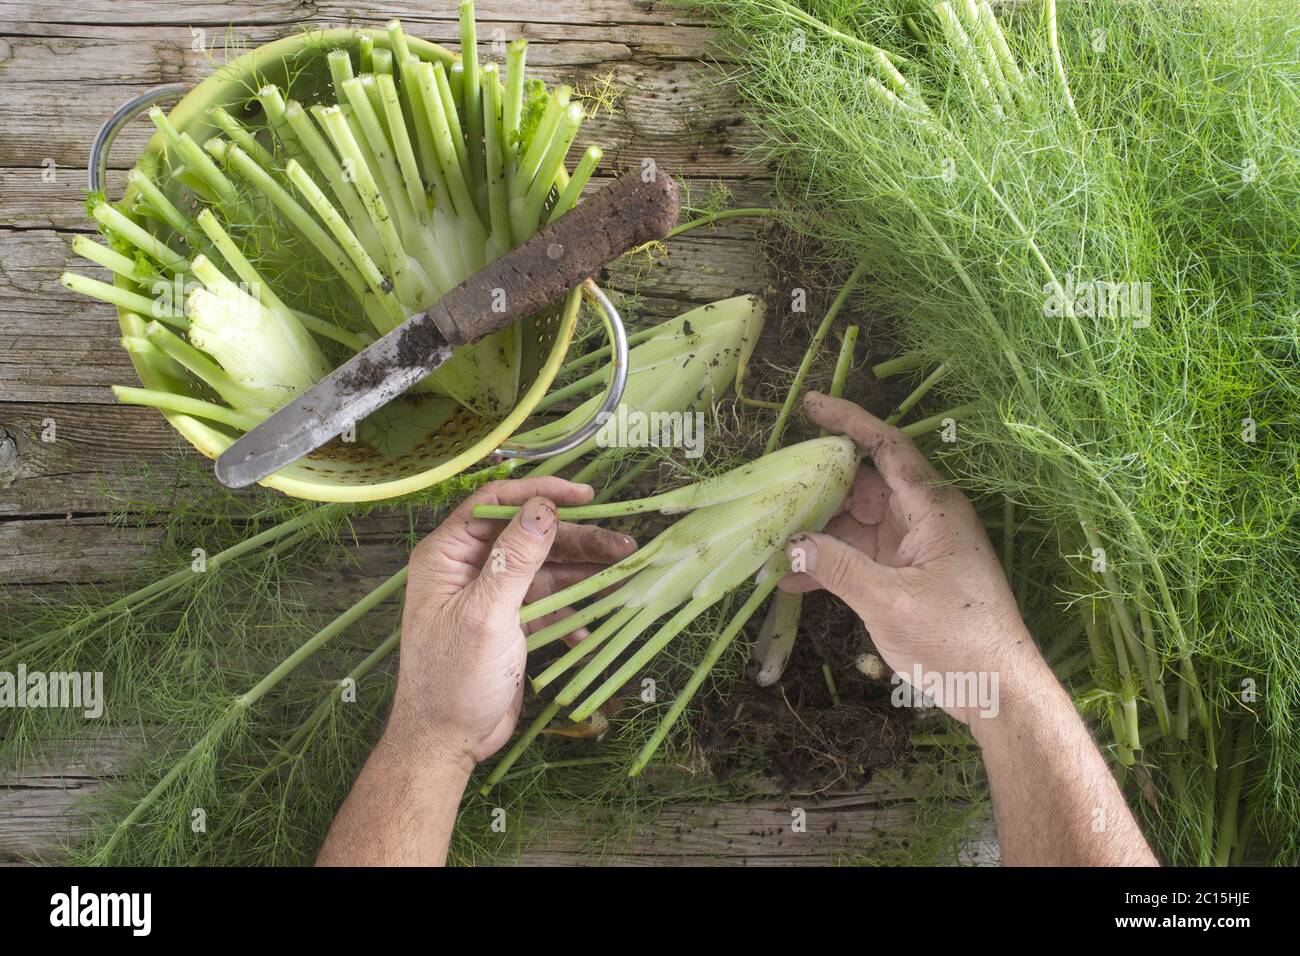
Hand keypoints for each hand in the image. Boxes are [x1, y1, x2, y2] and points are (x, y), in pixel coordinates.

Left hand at [388, 476, 636, 768]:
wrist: (446, 742)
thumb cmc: (452, 680)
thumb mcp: (486, 615)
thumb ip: (515, 559)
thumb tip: (543, 508)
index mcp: (447, 554)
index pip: (496, 503)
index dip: (540, 493)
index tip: (584, 496)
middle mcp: (468, 567)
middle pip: (530, 535)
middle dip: (576, 539)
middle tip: (622, 544)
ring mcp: (492, 595)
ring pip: (545, 568)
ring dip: (583, 572)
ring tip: (624, 572)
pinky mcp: (511, 622)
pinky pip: (548, 602)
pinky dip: (573, 609)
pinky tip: (594, 622)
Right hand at [781, 393, 1042, 724]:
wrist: (999, 691)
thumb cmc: (956, 639)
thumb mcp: (889, 601)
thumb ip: (837, 567)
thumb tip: (792, 543)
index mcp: (932, 508)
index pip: (886, 447)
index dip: (849, 421)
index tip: (811, 405)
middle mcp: (926, 519)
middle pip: (864, 484)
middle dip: (818, 485)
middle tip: (772, 488)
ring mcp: (918, 548)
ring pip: (858, 522)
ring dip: (818, 530)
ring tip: (771, 536)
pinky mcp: (910, 576)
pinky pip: (863, 556)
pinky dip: (831, 562)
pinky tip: (792, 578)